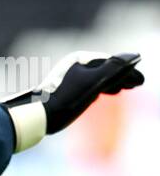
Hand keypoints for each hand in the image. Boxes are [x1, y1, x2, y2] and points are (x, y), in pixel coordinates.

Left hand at [2, 51, 143, 150]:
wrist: (35, 116)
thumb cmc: (64, 101)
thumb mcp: (92, 84)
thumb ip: (112, 70)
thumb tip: (131, 58)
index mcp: (81, 59)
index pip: (111, 64)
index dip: (127, 72)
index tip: (139, 81)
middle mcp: (73, 65)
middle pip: (103, 69)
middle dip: (120, 77)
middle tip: (135, 84)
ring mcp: (66, 76)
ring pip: (94, 78)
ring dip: (109, 83)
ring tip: (120, 90)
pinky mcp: (60, 90)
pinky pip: (84, 86)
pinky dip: (96, 90)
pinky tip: (98, 96)